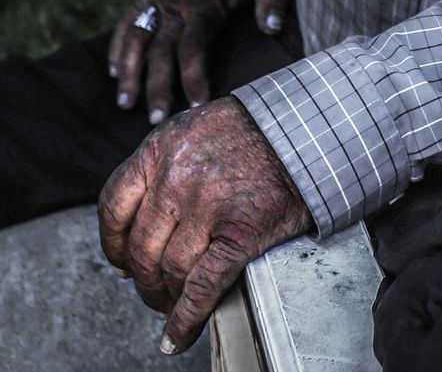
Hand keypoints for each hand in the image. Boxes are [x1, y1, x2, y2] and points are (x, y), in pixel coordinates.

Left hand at [98, 95, 313, 352]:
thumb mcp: (196, 126)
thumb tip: (141, 215)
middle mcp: (176, 177)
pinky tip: (178, 336)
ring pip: (169, 270)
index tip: (122, 262)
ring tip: (172, 307)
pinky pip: (202, 288)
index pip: (114, 207)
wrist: (307, 127)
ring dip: (166, 299)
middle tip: (153, 292)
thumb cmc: (255, 127)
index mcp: (160, 148)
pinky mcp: (240, 232)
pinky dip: (186, 319)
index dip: (113, 245)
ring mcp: (208, 206)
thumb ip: (166, 161)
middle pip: (140, 248)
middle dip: (143, 281)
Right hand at [108, 0, 289, 122]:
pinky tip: (113, 70)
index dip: (193, 77)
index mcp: (204, 2)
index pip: (193, 47)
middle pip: (161, 51)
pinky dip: (118, 44)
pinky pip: (127, 20)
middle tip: (156, 121)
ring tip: (125, 103)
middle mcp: (176, 3)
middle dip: (157, 87)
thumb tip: (272, 28)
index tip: (197, 105)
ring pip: (136, 39)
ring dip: (129, 71)